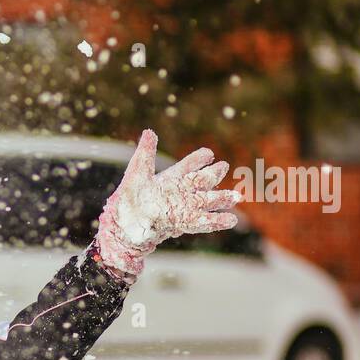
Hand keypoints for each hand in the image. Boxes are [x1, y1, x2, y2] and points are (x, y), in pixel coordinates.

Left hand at [95, 129, 241, 277]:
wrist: (123, 227)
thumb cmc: (128, 200)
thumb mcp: (136, 173)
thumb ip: (146, 153)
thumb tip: (149, 131)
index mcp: (170, 178)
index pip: (188, 165)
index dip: (198, 159)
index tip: (209, 153)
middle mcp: (180, 192)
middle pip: (201, 181)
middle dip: (213, 175)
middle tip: (224, 167)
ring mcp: (183, 207)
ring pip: (207, 201)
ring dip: (221, 198)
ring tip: (236, 197)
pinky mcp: (182, 222)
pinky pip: (202, 221)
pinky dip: (216, 221)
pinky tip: (231, 219)